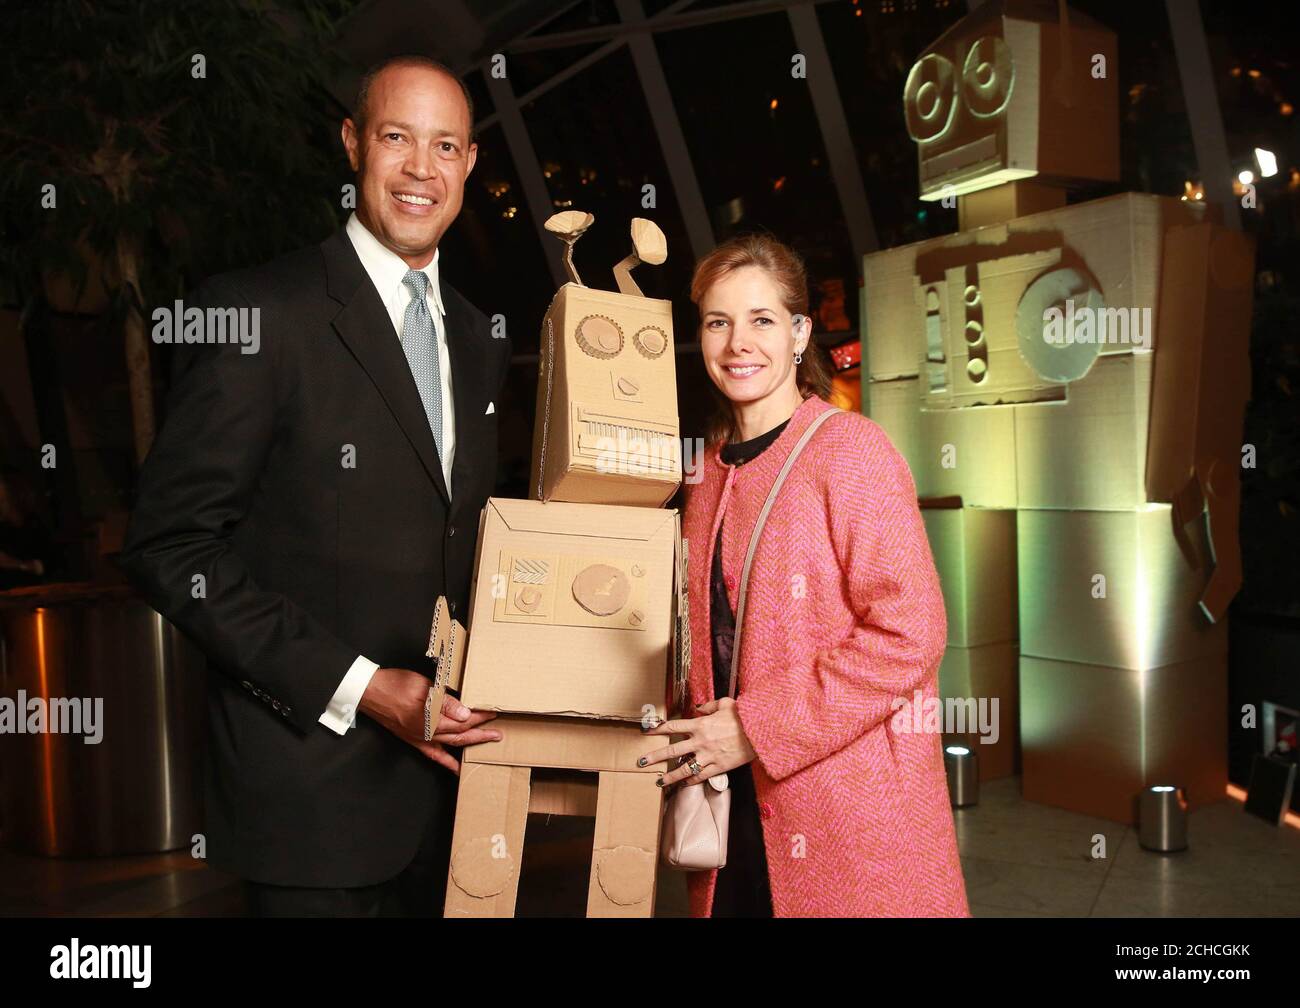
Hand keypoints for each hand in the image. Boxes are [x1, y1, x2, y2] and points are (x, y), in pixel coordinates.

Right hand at [359, 666, 499, 774]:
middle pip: (462, 733)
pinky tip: (457, 769)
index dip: (480, 716)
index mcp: (432, 718)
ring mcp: (421, 738)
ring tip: (487, 742)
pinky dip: (447, 763)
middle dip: (482, 732)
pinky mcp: (414, 740)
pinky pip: (434, 755)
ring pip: (452, 744)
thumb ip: (446, 702)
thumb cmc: (395, 685)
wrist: (369, 692)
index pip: (464, 719)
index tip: (493, 712)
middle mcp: (428, 732)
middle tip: (498, 732)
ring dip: (471, 743)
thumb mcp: (423, 686)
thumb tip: (466, 714)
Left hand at [639, 698, 756, 786]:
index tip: (646, 733)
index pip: (673, 727)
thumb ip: (709, 706)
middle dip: (655, 757)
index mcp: (700, 725)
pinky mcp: (719, 767)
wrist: (760, 732)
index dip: (657, 729)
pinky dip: (691, 781)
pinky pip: (701, 776)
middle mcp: (701, 742)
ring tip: (659, 782)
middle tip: (641, 762)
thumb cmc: (743, 716)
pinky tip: (684, 784)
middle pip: (672, 751)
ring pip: (684, 769)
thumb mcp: (725, 704)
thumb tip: (698, 708)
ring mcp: (709, 756)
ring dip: (670, 776)